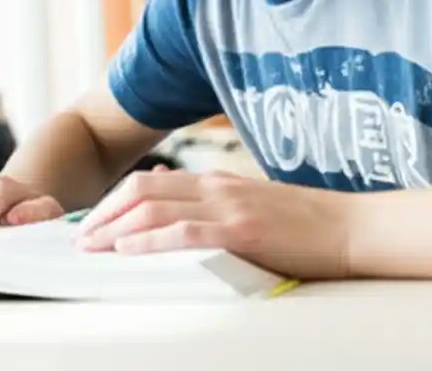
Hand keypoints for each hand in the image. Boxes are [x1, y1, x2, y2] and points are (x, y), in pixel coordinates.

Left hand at [74, 169, 352, 279]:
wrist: (352, 228)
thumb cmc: (305, 224)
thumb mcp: (248, 204)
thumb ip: (209, 203)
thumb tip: (168, 200)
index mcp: (216, 181)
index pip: (149, 183)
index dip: (112, 202)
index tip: (90, 223)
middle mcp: (216, 187)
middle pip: (141, 191)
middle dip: (103, 214)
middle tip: (79, 238)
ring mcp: (228, 206)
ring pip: (155, 208)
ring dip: (115, 229)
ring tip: (91, 246)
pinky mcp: (242, 231)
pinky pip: (184, 231)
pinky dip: (149, 240)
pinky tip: (128, 250)